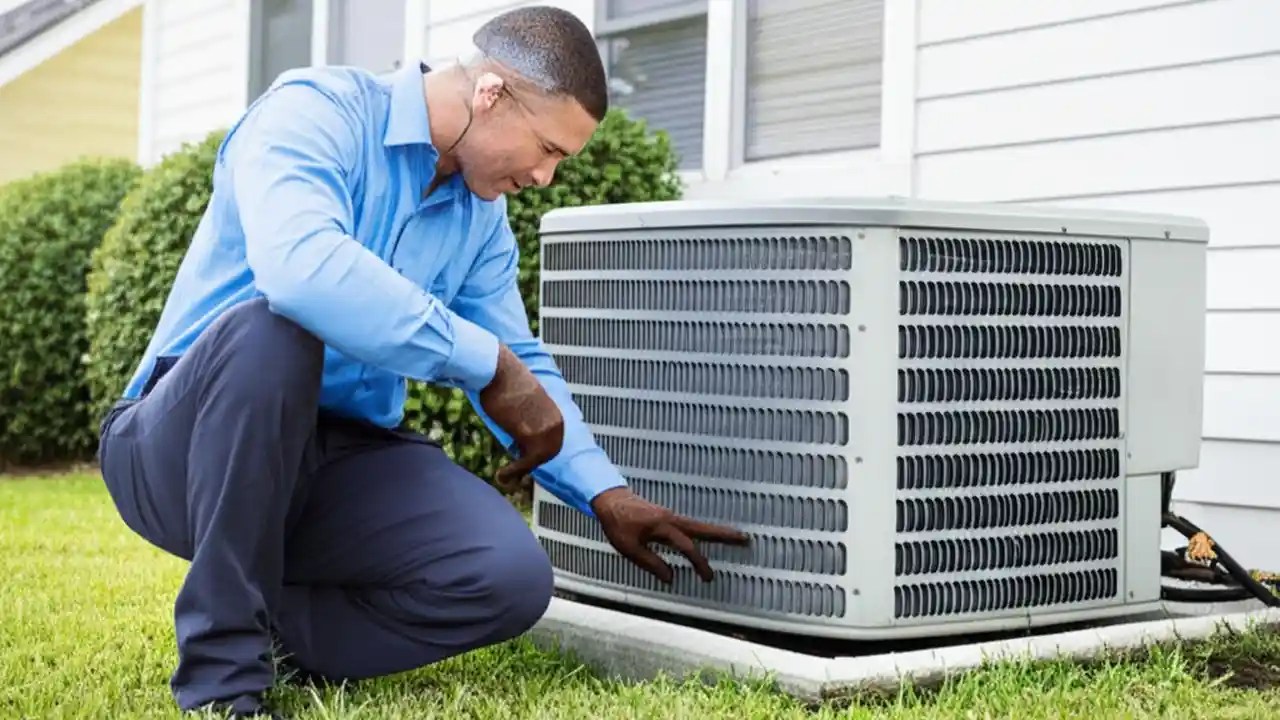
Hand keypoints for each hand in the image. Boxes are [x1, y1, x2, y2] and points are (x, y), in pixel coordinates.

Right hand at [478, 344, 563, 487]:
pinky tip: (500, 476)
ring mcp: (547, 432)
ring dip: (518, 471)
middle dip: (526, 463)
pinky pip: (525, 463)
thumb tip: (522, 433)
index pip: (549, 444)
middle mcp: (558, 425)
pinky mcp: (533, 437)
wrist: (498, 369)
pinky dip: (512, 473)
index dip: (533, 454)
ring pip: (534, 461)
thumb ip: (530, 418)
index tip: (518, 461)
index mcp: (558, 415)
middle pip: (544, 455)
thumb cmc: (504, 383)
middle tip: (508, 472)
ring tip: (502, 476)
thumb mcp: (524, 402)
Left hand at [591, 486, 749, 582]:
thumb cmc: (618, 524)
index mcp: (663, 526)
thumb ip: (651, 564)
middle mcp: (671, 519)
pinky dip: (703, 531)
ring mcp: (671, 516)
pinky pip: (690, 525)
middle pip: (702, 528)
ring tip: (735, 537)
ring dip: (717, 532)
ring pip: (698, 526)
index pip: (686, 546)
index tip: (708, 577)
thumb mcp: (630, 549)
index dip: (698, 562)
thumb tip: (671, 579)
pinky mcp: (668, 516)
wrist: (610, 500)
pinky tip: (709, 537)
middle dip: (724, 535)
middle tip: (745, 539)